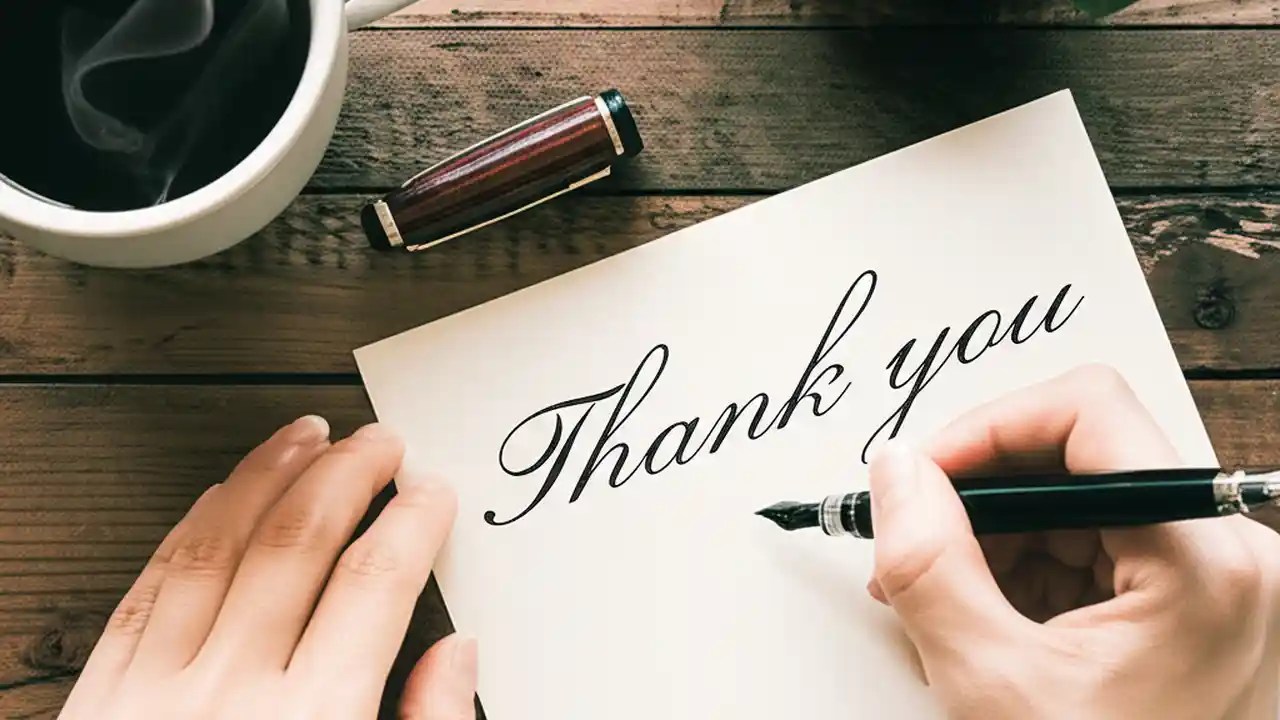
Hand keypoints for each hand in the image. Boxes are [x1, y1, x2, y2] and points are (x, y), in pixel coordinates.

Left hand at [59, 418, 473, 719]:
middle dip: (350, 476)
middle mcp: (234, 697)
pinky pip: (148, 587)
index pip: (376, 586)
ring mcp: (156, 694)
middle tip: (382, 442)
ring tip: (305, 435)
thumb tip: (456, 654)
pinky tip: (218, 496)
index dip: (412, 524)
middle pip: (301, 544)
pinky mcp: (98, 703)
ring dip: (268, 477)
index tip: (433, 493)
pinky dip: (189, 529)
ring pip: (219, 545)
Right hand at [866, 365, 1279, 719]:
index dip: (986, 428)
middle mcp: (1230, 557)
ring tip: (945, 602)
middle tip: (910, 539)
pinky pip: (1096, 550)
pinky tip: (989, 621)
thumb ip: (930, 565)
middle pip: (1080, 455)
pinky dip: (1028, 572)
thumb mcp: (994, 687)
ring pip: (1080, 503)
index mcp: (1207, 561)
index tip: (922, 473)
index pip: (1088, 410)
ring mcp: (1218, 584)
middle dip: (978, 496)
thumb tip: (897, 473)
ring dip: (995, 539)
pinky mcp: (1196, 609)